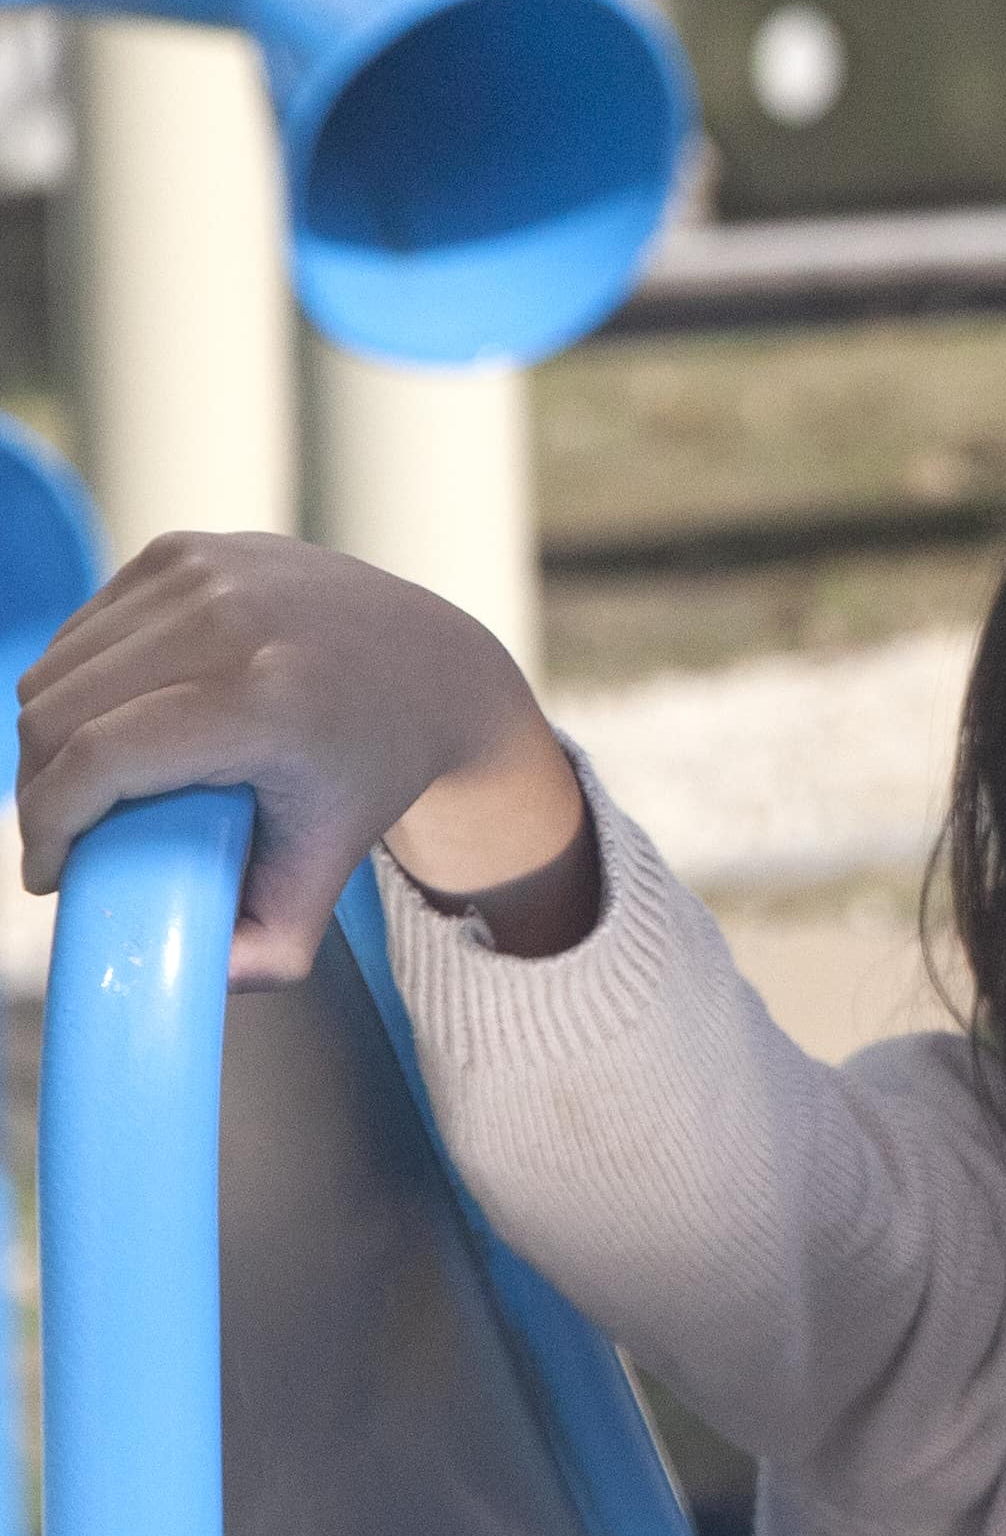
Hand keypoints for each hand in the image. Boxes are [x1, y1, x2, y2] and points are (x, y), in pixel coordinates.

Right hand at [17, 532, 593, 983]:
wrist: (435, 667)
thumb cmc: (372, 776)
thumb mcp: (329, 873)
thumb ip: (267, 950)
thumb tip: (199, 986)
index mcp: (264, 699)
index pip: (98, 759)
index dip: (49, 824)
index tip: (54, 873)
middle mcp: (233, 619)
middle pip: (58, 715)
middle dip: (39, 792)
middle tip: (64, 838)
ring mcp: (207, 572)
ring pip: (56, 670)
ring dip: (47, 738)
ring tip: (83, 789)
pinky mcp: (185, 549)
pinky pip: (85, 629)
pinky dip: (76, 682)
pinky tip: (110, 722)